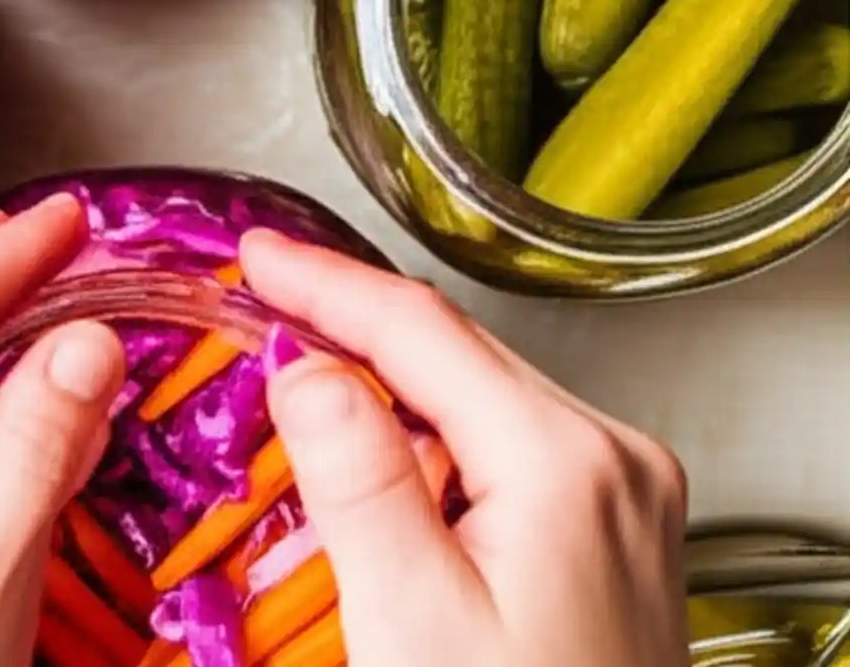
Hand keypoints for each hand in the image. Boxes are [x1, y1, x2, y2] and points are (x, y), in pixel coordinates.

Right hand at [241, 229, 689, 666]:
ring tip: (303, 376)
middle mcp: (609, 458)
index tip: (259, 255)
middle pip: (454, 352)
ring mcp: (616, 488)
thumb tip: (306, 365)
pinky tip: (379, 460)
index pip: (422, 332)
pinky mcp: (602, 520)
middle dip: (351, 322)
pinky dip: (427, 438)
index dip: (328, 284)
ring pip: (474, 394)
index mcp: (564, 463)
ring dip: (384, 383)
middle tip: (266, 296)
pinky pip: (498, 444)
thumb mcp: (413, 620)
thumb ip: (359, 482)